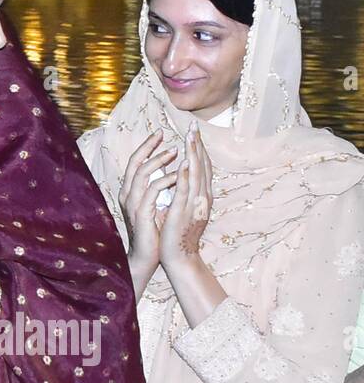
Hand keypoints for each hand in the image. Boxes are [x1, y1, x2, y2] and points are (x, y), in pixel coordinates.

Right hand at [118, 130, 179, 274]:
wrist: (146, 257)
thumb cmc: (154, 232)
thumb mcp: (156, 205)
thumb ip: (159, 190)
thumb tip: (171, 172)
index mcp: (131, 191)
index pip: (136, 162)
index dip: (146, 147)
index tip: (160, 133)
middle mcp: (128, 194)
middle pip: (135, 163)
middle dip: (149, 146)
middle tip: (163, 134)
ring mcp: (133, 203)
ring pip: (142, 173)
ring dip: (159, 160)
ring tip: (175, 151)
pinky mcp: (141, 213)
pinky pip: (152, 191)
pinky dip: (166, 180)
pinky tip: (178, 175)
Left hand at [159, 125, 212, 272]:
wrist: (180, 257)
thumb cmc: (179, 233)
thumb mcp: (187, 208)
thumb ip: (188, 192)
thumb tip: (186, 175)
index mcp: (202, 196)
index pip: (202, 168)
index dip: (199, 149)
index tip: (194, 132)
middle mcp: (202, 198)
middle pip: (202, 167)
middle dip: (197, 145)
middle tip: (193, 126)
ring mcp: (194, 205)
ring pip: (196, 175)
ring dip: (193, 154)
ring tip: (190, 137)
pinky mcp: (183, 213)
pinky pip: (185, 192)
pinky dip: (185, 176)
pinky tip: (183, 163)